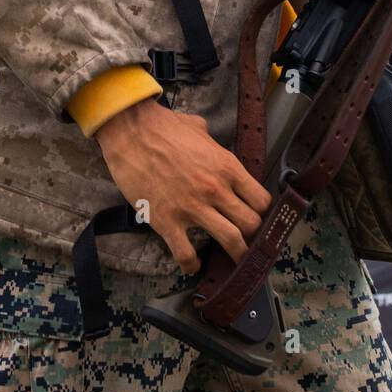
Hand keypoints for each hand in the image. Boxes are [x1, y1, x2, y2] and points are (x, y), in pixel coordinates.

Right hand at [95, 98, 271, 274]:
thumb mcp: (199, 129)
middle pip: (251, 223)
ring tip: (236, 259)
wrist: (130, 132)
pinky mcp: (167, 221)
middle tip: (247, 238)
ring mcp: (192, 207)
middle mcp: (215, 189)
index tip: (255, 214)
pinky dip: (192, 264)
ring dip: (236, 253)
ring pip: (231, 241)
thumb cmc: (163, 126)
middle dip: (253, 233)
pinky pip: (186, 254)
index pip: (261, 199)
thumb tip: (212, 143)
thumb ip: (213, 143)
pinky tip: (193, 265)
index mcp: (227, 166)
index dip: (261, 210)